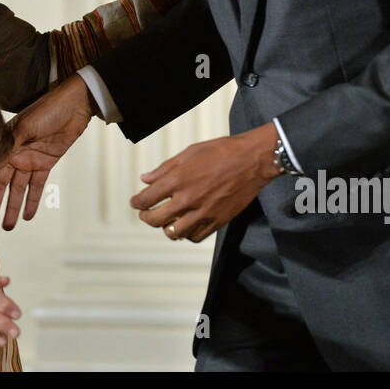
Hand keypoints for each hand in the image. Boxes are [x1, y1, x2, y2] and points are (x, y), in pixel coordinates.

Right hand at [0, 75, 94, 229]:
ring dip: (14, 206)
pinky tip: (28, 215)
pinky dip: (32, 200)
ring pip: (19, 188)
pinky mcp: (46, 163)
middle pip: (3, 183)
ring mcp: (30, 159)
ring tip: (9, 226)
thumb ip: (10, 149)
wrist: (75, 105)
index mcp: (6, 143)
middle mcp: (15, 153)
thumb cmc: (48, 110)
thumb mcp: (26, 128)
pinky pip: (37, 185)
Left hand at [130, 124, 280, 241]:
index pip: (147, 199)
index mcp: (178, 179)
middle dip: (146, 217)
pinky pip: (195, 237)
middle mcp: (188, 199)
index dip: (137, 202)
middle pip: (155, 220)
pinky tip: (186, 225)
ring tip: (167, 221)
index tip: (136, 202)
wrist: (253, 160)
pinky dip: (187, 234)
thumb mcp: (189, 152)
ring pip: (174, 233)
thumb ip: (165, 168)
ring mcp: (203, 212)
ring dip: (166, 228)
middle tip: (145, 214)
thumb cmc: (222, 151)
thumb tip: (145, 179)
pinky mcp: (218, 221)